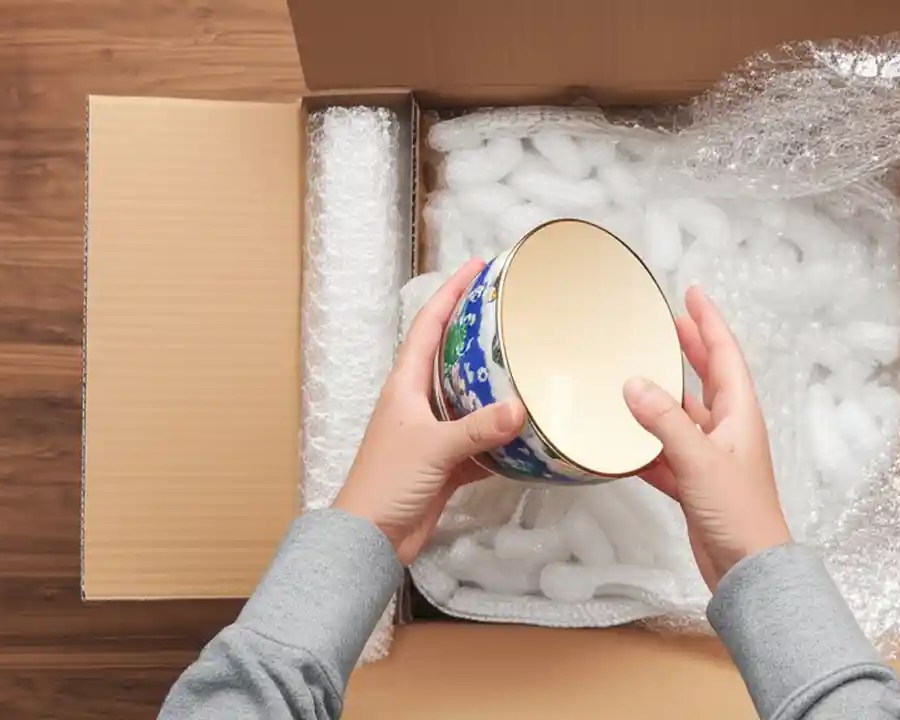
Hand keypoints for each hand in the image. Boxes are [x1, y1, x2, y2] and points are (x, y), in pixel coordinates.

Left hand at [334, 259, 525, 564]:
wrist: (369, 539)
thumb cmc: (386, 484)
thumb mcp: (433, 449)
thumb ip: (477, 430)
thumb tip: (520, 409)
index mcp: (405, 385)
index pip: (429, 325)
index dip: (451, 292)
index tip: (477, 266)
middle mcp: (417, 402)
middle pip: (451, 354)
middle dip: (479, 330)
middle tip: (512, 309)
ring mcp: (432, 432)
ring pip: (469, 396)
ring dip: (494, 382)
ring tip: (529, 362)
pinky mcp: (445, 462)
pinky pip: (480, 439)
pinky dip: (502, 435)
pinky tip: (529, 430)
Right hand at [624, 286, 790, 590]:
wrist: (747, 570)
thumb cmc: (738, 513)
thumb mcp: (698, 460)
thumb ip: (665, 422)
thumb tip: (633, 384)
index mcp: (739, 414)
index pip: (724, 355)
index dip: (708, 323)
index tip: (692, 293)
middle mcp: (728, 430)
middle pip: (706, 378)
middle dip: (688, 349)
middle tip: (665, 322)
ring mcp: (711, 457)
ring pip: (682, 416)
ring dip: (661, 395)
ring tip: (633, 371)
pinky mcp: (695, 484)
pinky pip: (665, 454)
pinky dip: (646, 445)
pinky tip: (623, 442)